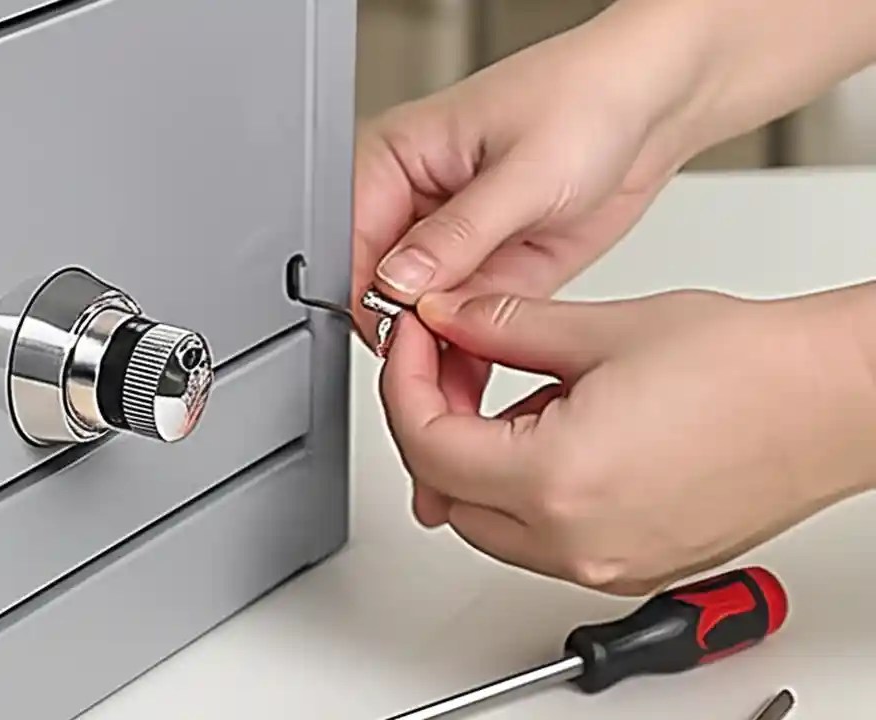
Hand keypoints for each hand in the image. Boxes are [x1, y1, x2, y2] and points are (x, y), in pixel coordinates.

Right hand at [351, 18, 695, 347]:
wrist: (652, 107)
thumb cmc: (586, 100)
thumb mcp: (522, 173)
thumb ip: (457, 235)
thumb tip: (400, 282)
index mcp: (396, 158)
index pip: (349, 239)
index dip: (366, 291)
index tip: (401, 326)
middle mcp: (414, 203)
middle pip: (374, 285)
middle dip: (402, 326)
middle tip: (438, 350)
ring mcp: (449, 242)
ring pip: (416, 314)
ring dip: (437, 344)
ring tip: (469, 357)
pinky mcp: (485, 271)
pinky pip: (460, 323)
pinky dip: (469, 346)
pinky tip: (484, 357)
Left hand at [379, 286, 875, 595]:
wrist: (833, 400)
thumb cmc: (749, 369)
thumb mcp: (598, 329)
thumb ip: (499, 326)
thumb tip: (444, 317)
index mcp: (557, 482)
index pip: (427, 445)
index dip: (404, 382)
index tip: (412, 341)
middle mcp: (574, 542)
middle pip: (448, 493)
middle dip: (431, 422)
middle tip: (446, 359)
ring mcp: (604, 563)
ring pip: (489, 522)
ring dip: (475, 457)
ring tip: (507, 388)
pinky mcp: (630, 565)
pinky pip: (541, 537)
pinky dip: (523, 486)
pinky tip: (548, 427)